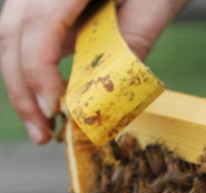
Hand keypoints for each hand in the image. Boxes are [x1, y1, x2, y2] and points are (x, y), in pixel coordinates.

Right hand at [0, 0, 188, 144]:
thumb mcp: (159, 3)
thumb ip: (134, 41)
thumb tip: (107, 94)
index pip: (38, 26)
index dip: (39, 72)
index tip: (55, 110)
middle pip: (10, 32)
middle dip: (22, 87)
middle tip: (43, 134)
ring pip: (8, 33)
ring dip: (20, 80)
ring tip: (41, 124)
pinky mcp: (44, 0)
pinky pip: (24, 31)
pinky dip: (30, 66)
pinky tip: (47, 97)